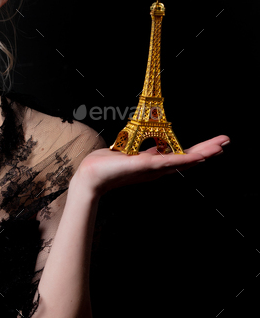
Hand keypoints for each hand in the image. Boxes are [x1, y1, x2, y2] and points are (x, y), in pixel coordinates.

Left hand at [73, 134, 230, 197]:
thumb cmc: (108, 165)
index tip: (215, 144)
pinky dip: (184, 159)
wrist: (91, 176)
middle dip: (207, 150)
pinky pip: (167, 162)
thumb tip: (157, 144)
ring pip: (182, 160)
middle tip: (226, 142)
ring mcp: (153, 168)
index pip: (181, 155)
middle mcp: (157, 168)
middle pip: (188, 159)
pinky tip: (198, 157)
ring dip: (201, 153)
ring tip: (219, 147)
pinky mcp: (144, 166)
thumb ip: (146, 151)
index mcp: (155, 164)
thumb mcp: (133, 155)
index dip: (198, 150)